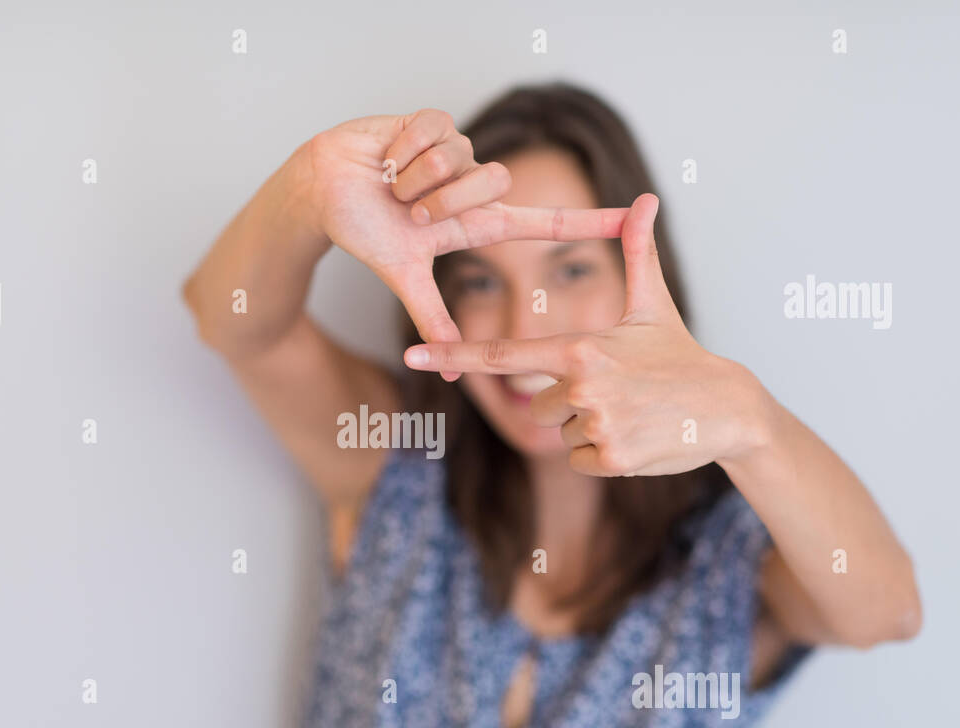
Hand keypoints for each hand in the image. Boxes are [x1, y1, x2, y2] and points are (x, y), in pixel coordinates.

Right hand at [298, 109, 628, 377]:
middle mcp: (474, 187)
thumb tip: (454, 375)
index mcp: (476, 223)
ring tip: (393, 183)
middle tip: (410, 209)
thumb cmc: (361, 229)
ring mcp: (456, 153)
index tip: (638, 214)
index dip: (590, 221)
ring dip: (418, 178)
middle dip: (443, 202)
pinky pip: (435, 131)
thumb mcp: (403, 275)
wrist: (321, 190)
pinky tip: (387, 155)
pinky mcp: (434, 120)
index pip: (545, 223)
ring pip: (462, 159)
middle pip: (495, 186)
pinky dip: (402, 150)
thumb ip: (433, 319)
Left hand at [402, 194, 769, 474]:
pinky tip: (635, 438)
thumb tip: (644, 199)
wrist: (729, 410)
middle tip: (617, 394)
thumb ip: (637, 254)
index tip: (411, 355)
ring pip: (560, 434)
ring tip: (630, 413)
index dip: (453, 355)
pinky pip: (578, 459)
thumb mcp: (656, 305)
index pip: (503, 354)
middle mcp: (582, 386)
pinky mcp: (610, 459)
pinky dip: (601, 455)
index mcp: (581, 348)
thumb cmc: (682, 356)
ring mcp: (596, 423)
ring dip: (588, 429)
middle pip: (540, 403)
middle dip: (571, 403)